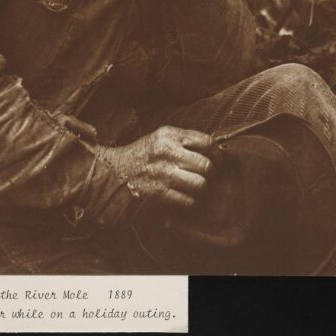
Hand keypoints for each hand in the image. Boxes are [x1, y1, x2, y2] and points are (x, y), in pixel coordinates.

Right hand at [97, 126, 214, 208]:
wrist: (115, 172)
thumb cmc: (142, 155)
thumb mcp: (161, 138)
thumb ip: (184, 140)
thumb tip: (213, 149)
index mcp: (169, 135)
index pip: (206, 141)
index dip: (218, 153)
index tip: (220, 160)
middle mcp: (168, 152)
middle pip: (205, 165)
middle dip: (210, 173)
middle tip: (207, 176)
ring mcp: (163, 173)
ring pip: (199, 184)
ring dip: (200, 188)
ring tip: (194, 187)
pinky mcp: (159, 193)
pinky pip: (188, 200)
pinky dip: (189, 200)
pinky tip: (183, 196)